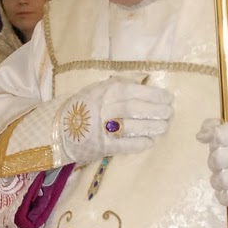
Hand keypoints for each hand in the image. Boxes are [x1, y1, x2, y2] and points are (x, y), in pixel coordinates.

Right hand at [55, 78, 173, 165]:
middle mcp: (104, 107)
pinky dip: (138, 143)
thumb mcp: (96, 90)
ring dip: (151, 126)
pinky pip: (124, 144)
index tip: (168, 98)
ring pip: (132, 125)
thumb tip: (142, 82)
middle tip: (169, 114)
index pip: (135, 91)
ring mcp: (102, 127)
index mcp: (105, 91)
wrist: (58, 130)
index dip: (154, 95)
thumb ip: (117, 85)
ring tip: (164, 127)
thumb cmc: (82, 108)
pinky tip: (150, 142)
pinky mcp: (101, 146)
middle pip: (136, 108)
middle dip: (156, 111)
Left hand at [198, 118, 227, 210]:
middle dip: (215, 162)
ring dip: (218, 180)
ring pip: (219, 180)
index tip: (217, 144)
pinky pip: (226, 198)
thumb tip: (200, 135)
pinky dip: (223, 195)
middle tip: (225, 164)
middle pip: (216, 159)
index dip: (213, 140)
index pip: (218, 135)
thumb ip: (219, 129)